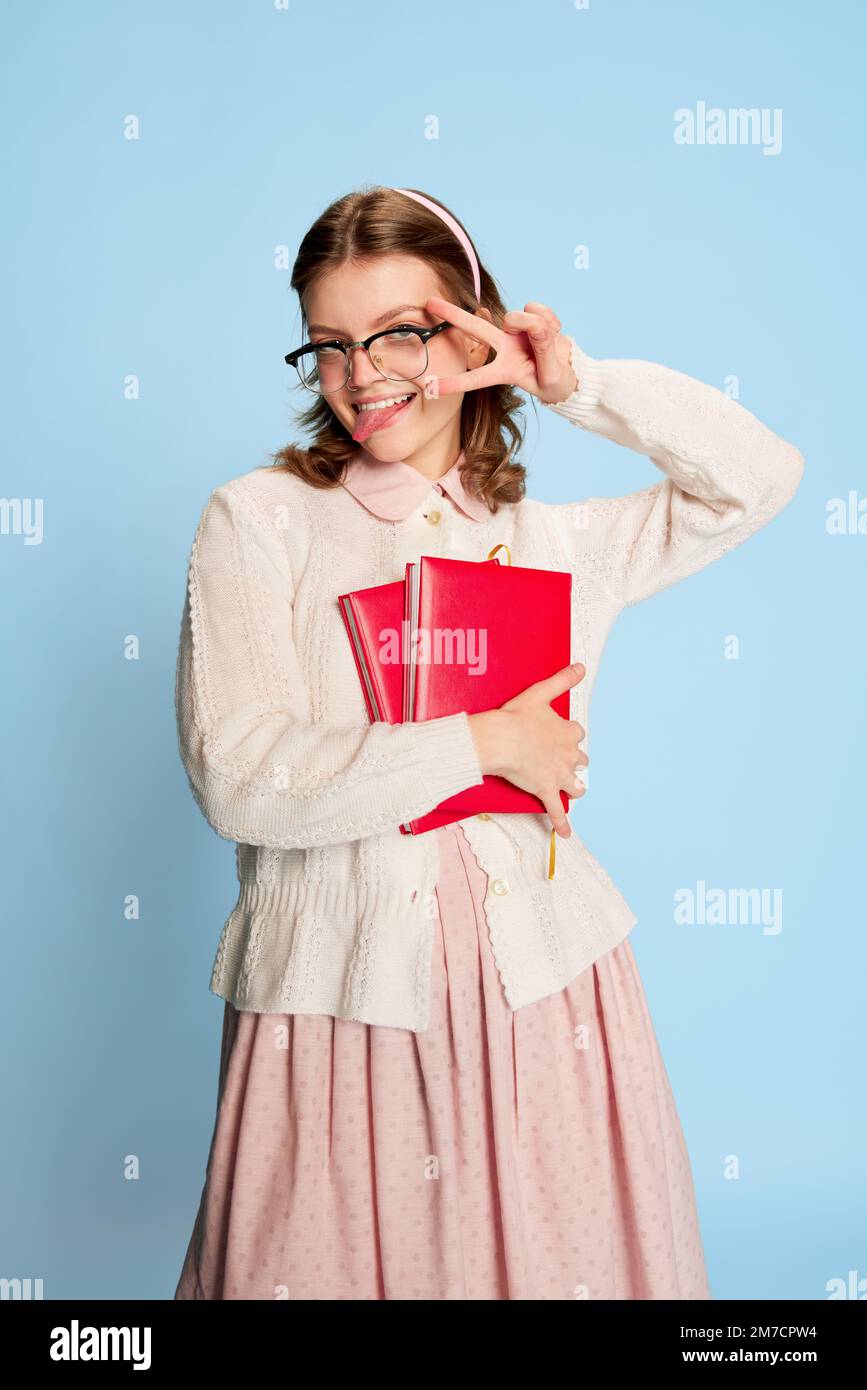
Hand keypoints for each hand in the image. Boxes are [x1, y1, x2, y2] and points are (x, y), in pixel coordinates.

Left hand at [423, 295, 577, 403]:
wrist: (571, 371)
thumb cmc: (555, 381)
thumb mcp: (550, 376)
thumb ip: (543, 349)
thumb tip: (535, 324)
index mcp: (504, 371)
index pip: (476, 378)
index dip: (454, 383)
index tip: (430, 388)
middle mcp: (504, 348)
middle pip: (476, 329)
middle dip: (454, 315)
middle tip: (429, 302)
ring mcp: (516, 331)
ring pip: (519, 316)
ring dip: (540, 326)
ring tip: (551, 342)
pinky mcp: (529, 317)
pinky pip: (537, 309)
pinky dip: (550, 319)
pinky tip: (554, 331)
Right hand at [468, 662, 588, 837]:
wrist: (502, 739)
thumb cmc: (516, 716)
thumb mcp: (541, 692)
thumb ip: (563, 679)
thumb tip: (582, 666)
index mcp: (567, 732)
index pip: (576, 733)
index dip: (569, 735)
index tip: (562, 735)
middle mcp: (568, 755)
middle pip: (580, 760)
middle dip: (574, 761)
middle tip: (564, 762)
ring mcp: (559, 775)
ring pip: (575, 785)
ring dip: (575, 788)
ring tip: (574, 790)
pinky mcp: (546, 791)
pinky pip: (556, 812)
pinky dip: (561, 824)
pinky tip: (565, 834)